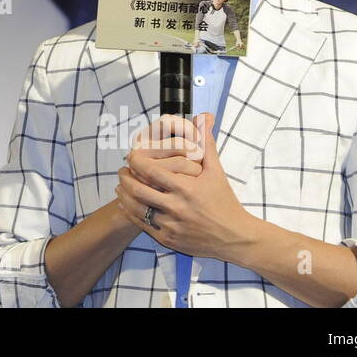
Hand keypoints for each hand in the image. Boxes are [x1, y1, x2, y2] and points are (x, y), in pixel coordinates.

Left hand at [115, 112, 257, 260]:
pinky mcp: (169, 240)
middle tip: (122, 169)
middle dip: (125, 177)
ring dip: (124, 195)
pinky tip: (127, 204)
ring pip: (137, 208)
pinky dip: (131, 213)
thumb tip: (203, 117)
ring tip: (121, 185)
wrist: (235, 237)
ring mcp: (171, 225)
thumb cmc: (225, 202)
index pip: (150, 171)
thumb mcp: (216, 172)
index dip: (135, 161)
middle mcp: (176, 207)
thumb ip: (205, 143)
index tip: (130, 155)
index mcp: (186, 188)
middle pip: (138, 189)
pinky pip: (143, 225)